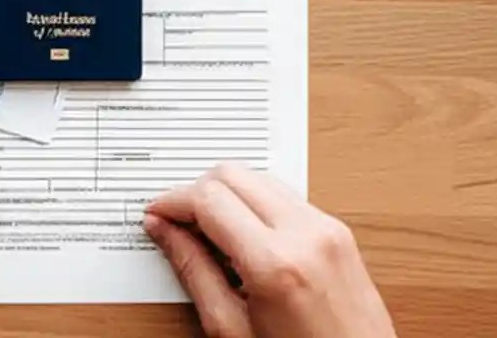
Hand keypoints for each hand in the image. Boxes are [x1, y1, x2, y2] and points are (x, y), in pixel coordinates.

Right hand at [143, 164, 395, 337]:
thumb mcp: (232, 329)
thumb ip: (194, 271)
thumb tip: (165, 231)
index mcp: (276, 263)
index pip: (209, 198)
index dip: (172, 201)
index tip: (157, 214)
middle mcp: (307, 235)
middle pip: (232, 174)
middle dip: (196, 191)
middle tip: (177, 222)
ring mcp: (328, 229)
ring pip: (259, 177)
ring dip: (226, 194)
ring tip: (207, 231)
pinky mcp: (339, 232)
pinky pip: (284, 195)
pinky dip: (254, 203)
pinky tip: (241, 234)